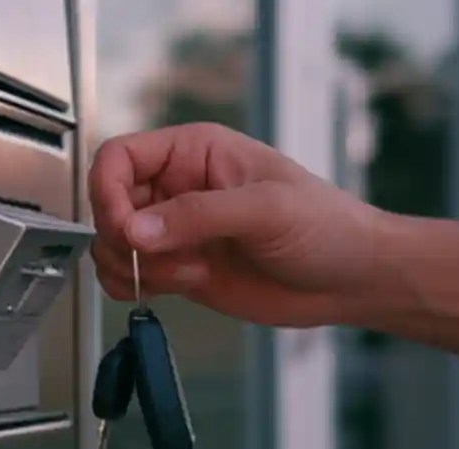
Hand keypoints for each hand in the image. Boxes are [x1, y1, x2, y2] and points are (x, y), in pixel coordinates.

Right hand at [88, 122, 382, 326]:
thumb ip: (198, 215)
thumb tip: (136, 230)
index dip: (108, 192)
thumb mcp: (266, 210)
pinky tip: (181, 285)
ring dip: (135, 267)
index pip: (118, 158)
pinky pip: (129, 276)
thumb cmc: (327, 227)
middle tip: (163, 256)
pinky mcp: (179, 268)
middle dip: (124, 238)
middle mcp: (176, 187)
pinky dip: (137, 287)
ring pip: (112, 245)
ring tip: (186, 273)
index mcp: (193, 152)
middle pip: (107, 204)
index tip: (127, 228)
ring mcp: (175, 230)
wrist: (351, 280)